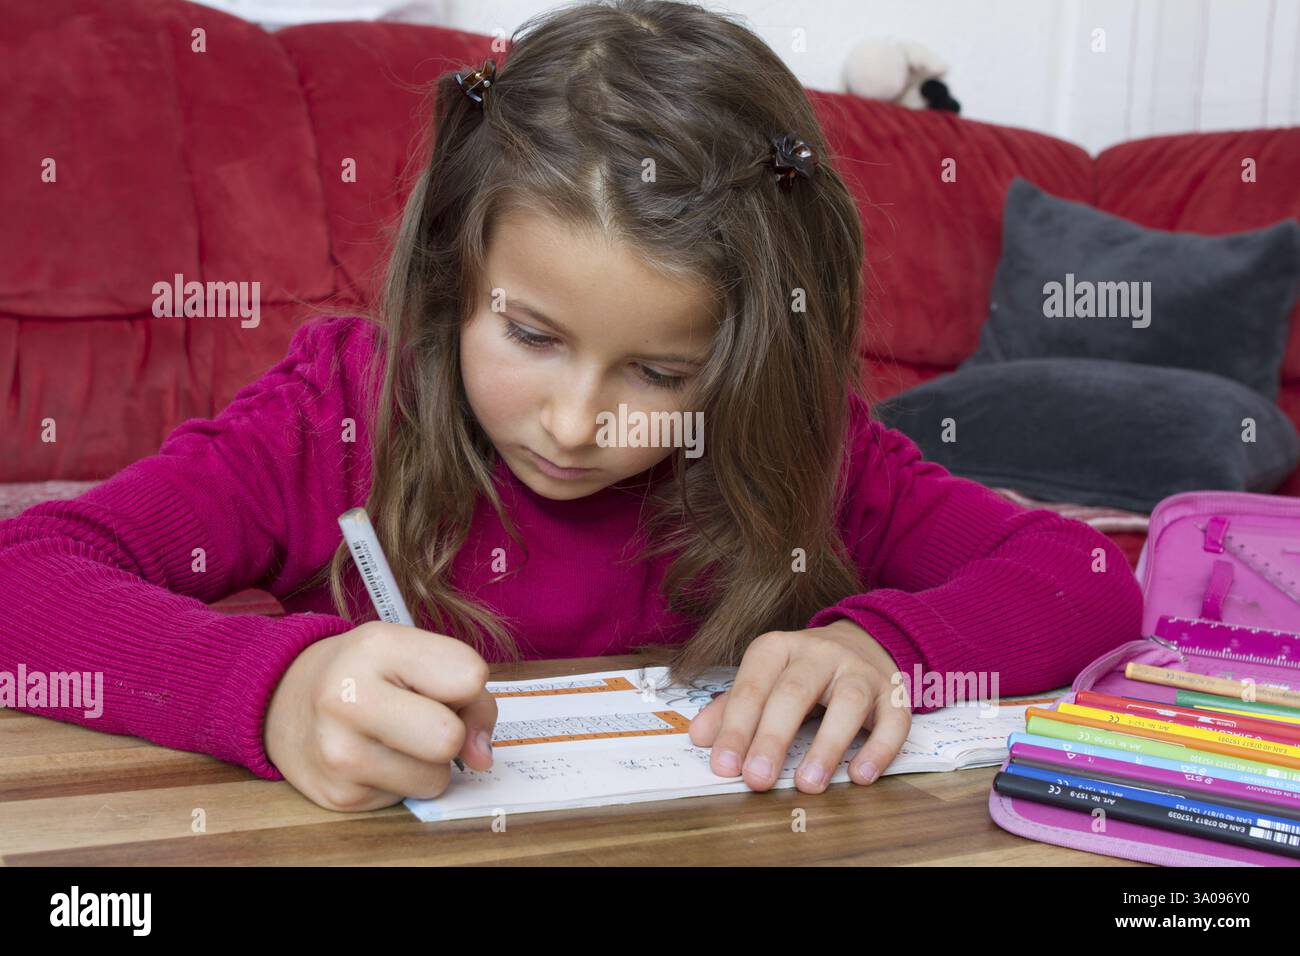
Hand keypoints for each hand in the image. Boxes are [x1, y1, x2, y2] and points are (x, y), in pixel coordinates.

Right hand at [265, 620, 496, 811]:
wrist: (285, 699)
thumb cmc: (368, 673)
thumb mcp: (416, 654)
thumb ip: (470, 694)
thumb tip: (482, 757)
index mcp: (378, 646)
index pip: (470, 676)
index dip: (467, 685)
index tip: (439, 683)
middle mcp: (347, 698)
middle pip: (448, 737)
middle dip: (450, 732)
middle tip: (421, 716)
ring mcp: (338, 752)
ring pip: (435, 777)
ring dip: (428, 763)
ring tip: (394, 736)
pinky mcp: (339, 796)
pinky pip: (410, 798)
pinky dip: (403, 780)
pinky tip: (375, 757)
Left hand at [687, 619, 911, 792]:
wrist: (862, 641)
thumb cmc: (800, 671)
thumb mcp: (763, 678)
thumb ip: (730, 707)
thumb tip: (699, 738)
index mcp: (778, 648)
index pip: (753, 686)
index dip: (736, 727)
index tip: (723, 767)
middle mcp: (820, 653)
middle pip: (794, 692)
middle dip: (773, 738)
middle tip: (757, 780)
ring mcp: (861, 670)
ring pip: (848, 702)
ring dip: (827, 746)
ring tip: (807, 784)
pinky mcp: (894, 692)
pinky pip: (894, 719)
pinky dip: (880, 749)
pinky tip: (861, 776)